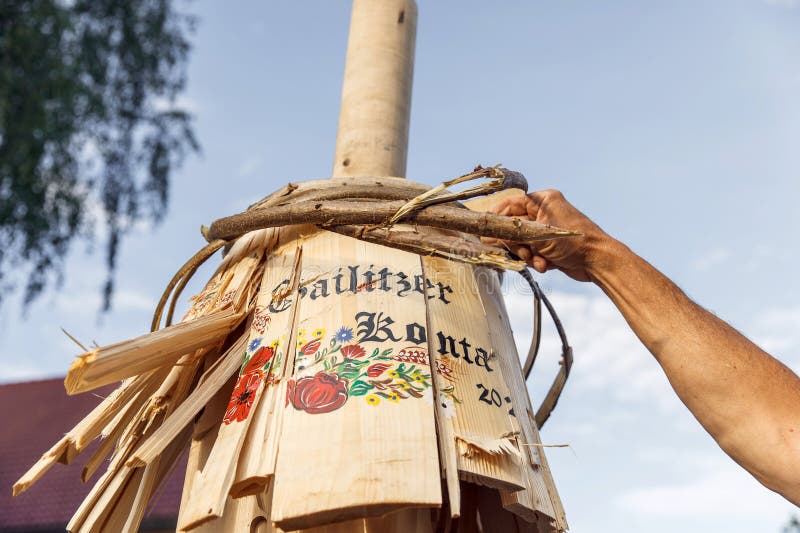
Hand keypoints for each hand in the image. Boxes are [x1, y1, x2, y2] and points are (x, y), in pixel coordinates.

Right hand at [490, 190, 615, 281]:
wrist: (597, 261)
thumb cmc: (574, 242)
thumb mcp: (537, 235)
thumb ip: (511, 233)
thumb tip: (488, 234)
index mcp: (543, 201)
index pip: (511, 204)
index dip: (497, 217)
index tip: (486, 228)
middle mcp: (544, 212)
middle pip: (514, 226)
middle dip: (517, 243)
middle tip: (521, 252)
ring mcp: (547, 229)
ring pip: (522, 242)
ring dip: (527, 254)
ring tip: (538, 260)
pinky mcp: (550, 245)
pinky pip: (533, 252)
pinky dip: (537, 260)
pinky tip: (546, 264)